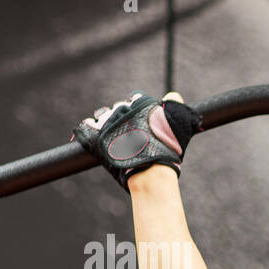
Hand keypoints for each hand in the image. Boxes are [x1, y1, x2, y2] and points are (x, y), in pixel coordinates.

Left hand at [72, 91, 201, 189]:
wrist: (151, 172)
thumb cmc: (168, 149)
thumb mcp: (180, 123)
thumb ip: (176, 105)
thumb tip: (173, 96)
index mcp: (140, 102)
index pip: (136, 100)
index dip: (140, 113)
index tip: (144, 124)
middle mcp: (122, 108)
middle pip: (120, 108)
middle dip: (125, 120)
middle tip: (134, 136)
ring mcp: (108, 121)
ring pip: (105, 117)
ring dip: (110, 126)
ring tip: (120, 141)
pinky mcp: (96, 136)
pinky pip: (87, 126)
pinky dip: (91, 130)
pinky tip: (99, 138)